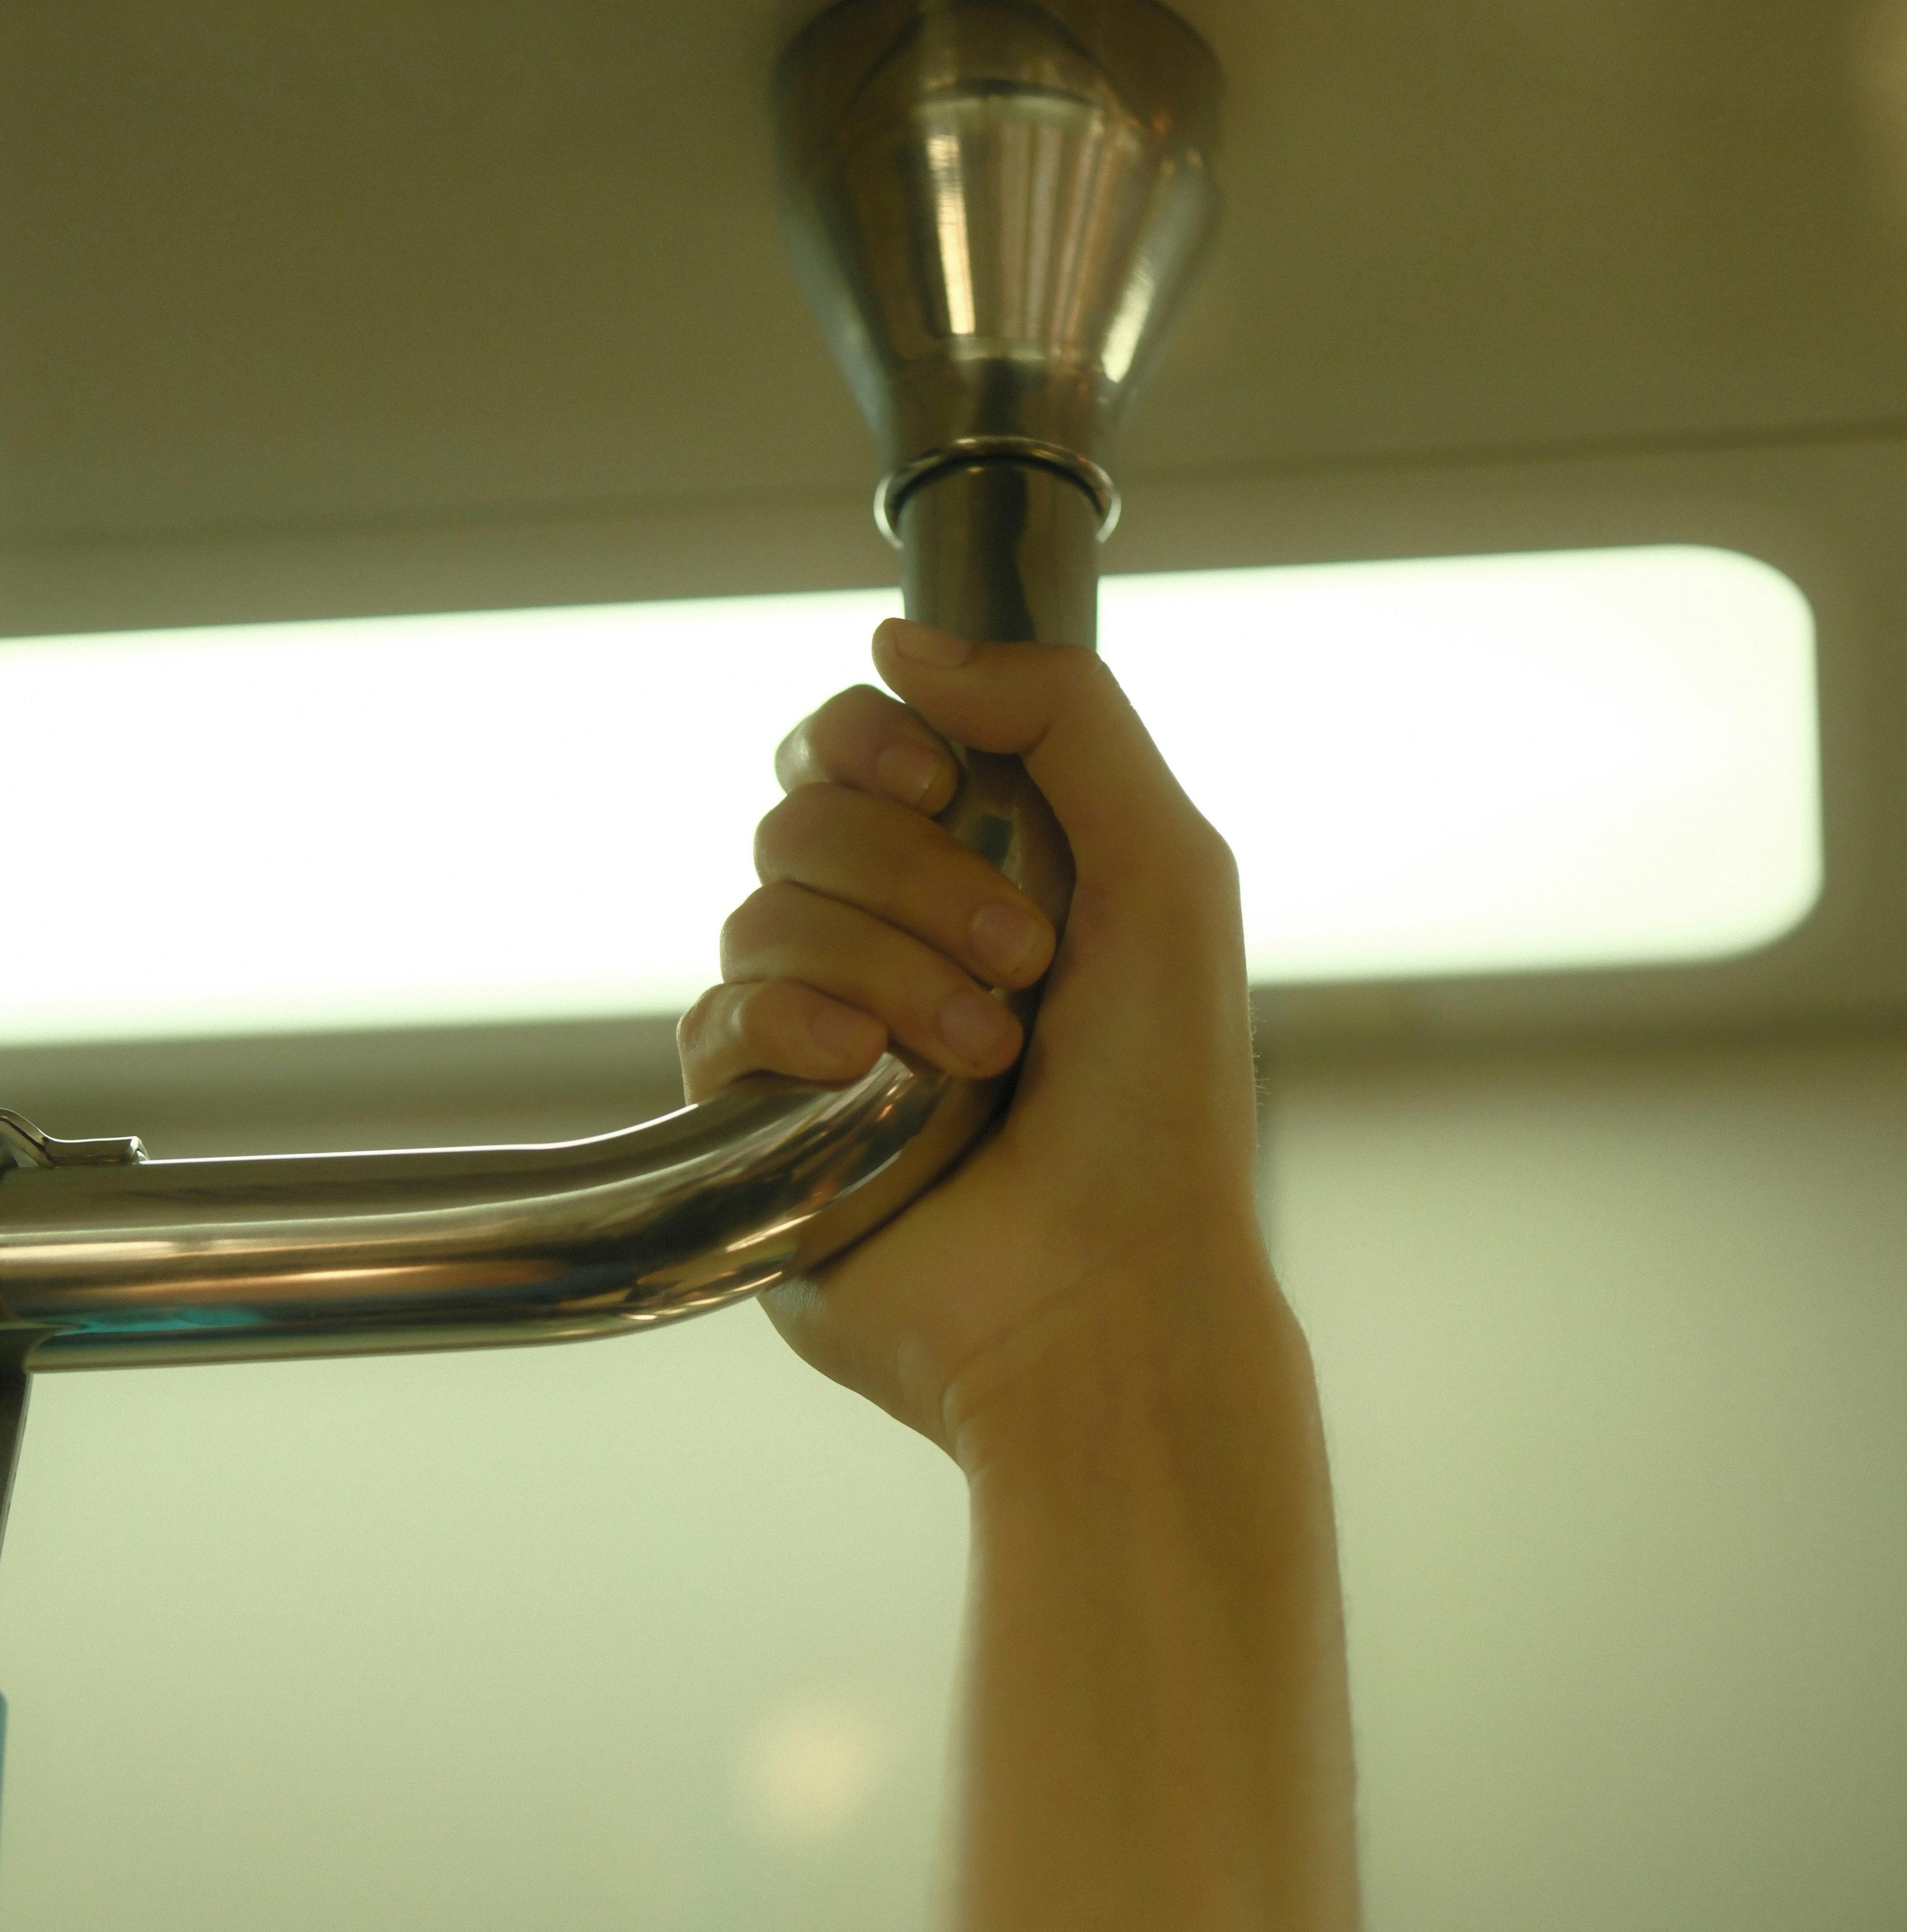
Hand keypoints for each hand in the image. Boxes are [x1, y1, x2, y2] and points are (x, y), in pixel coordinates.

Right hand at [678, 620, 1270, 1457]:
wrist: (1114, 1291)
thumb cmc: (1164, 1104)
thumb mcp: (1165, 866)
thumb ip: (1059, 715)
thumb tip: (896, 640)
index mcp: (977, 872)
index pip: (855, 743)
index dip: (870, 737)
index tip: (938, 779)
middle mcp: (889, 943)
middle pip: (800, 817)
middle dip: (912, 877)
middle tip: (1022, 966)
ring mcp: (818, 1038)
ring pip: (760, 915)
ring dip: (881, 968)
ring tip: (979, 1058)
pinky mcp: (759, 1132)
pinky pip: (716, 1024)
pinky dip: (793, 1031)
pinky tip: (862, 1078)